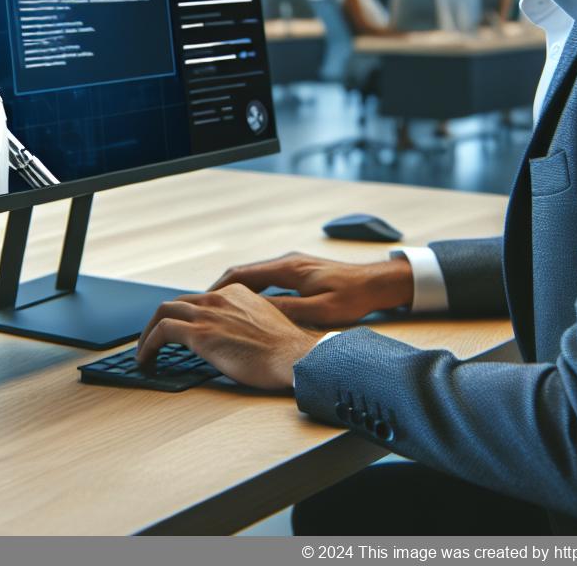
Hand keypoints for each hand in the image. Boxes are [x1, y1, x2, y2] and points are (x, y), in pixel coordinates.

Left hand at [136, 283, 318, 388]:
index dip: (185, 315)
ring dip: (148, 332)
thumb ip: (244, 322)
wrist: (293, 357)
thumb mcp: (264, 324)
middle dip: (161, 320)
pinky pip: (162, 332)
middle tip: (154, 339)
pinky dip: (148, 344)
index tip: (179, 331)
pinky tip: (146, 359)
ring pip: (164, 311)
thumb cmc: (284, 350)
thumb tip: (231, 338)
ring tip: (144, 351)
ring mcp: (209, 313)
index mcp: (237, 293)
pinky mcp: (200, 333)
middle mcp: (220, 297)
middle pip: (178, 301)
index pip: (200, 299)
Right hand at [210, 252, 413, 326]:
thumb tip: (256, 313)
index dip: (218, 289)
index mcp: (288, 269)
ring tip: (219, 311)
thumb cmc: (351, 297)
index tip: (201, 303)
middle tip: (202, 309)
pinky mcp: (299, 272)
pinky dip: (251, 292)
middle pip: (243, 273)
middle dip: (220, 290)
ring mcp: (293, 265)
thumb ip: (288, 310)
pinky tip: (248, 308)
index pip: (242, 275)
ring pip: (254, 276)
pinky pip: (266, 279)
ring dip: (235, 291)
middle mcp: (287, 262)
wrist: (375, 283)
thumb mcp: (320, 309)